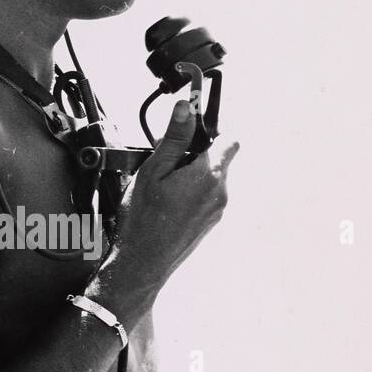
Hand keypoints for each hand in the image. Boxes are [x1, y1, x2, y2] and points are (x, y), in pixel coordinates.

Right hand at [93, 98, 239, 325]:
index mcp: (209, 175)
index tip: (192, 125)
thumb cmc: (144, 220)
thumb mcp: (154, 171)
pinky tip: (167, 201)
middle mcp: (220, 192)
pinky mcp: (209, 222)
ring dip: (191, 173)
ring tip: (163, 183)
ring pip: (211, 178)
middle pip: (218, 158)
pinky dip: (191, 191)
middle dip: (195, 151)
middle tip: (166, 158)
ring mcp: (216, 210)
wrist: (143, 264)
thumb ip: (174, 138)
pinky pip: (205, 196)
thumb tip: (186, 108)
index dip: (211, 128)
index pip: (228, 138)